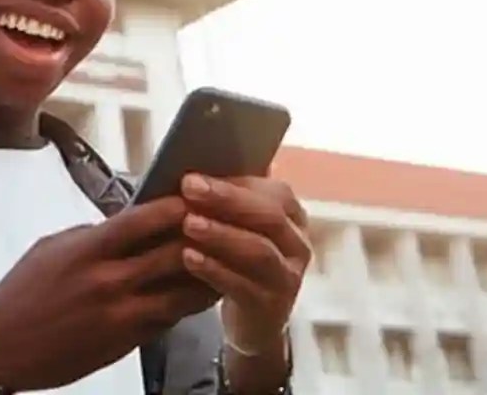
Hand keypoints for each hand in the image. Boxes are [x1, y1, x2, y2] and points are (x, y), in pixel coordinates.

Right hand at [0, 196, 214, 391]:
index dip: (174, 206)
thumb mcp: (52, 248)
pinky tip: (196, 294)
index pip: (142, 221)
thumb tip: (128, 225)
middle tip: (223, 224)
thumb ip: (92, 236)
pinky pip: (167, 320)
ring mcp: (120, 315)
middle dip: (202, 237)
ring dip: (205, 276)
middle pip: (172, 254)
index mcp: (86, 250)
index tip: (196, 194)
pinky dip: (184, 305)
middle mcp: (108, 281)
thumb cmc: (22, 293)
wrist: (1, 346)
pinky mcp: (125, 343)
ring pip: (181, 294)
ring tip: (224, 260)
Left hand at [178, 174, 310, 354]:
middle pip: (268, 217)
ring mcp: (288, 277)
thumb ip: (229, 199)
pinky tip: (189, 257)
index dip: (234, 182)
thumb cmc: (238, 262)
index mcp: (292, 216)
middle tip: (189, 188)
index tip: (193, 174)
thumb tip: (199, 163)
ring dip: (221, 234)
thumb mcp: (238, 227)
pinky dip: (214, 270)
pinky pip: (243, 286)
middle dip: (227, 200)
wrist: (252, 323)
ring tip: (188, 223)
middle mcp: (298, 245)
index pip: (272, 191)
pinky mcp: (271, 307)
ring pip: (259, 251)